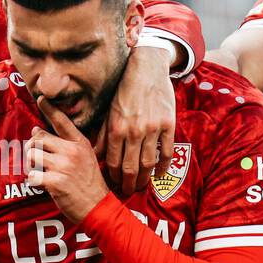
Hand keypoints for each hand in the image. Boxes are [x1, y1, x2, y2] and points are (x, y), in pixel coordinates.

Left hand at [26, 97, 109, 223]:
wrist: (98, 207)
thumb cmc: (88, 183)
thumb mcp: (85, 158)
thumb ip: (64, 144)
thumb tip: (36, 130)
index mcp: (80, 144)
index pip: (62, 122)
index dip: (50, 109)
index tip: (41, 98)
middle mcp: (72, 151)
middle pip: (39, 138)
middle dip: (32, 148)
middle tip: (35, 159)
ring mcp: (64, 166)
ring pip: (32, 155)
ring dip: (31, 165)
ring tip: (40, 172)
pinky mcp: (56, 182)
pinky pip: (33, 175)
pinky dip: (33, 181)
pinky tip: (42, 185)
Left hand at [97, 46, 174, 194]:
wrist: (147, 69)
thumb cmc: (124, 91)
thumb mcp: (109, 112)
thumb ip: (102, 135)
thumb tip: (95, 155)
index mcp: (116, 128)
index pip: (112, 162)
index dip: (112, 178)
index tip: (112, 186)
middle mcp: (133, 131)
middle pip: (130, 168)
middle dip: (127, 184)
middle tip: (127, 193)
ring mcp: (152, 129)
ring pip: (148, 163)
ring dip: (144, 179)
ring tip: (141, 187)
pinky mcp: (168, 125)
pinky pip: (166, 153)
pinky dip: (163, 168)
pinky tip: (158, 175)